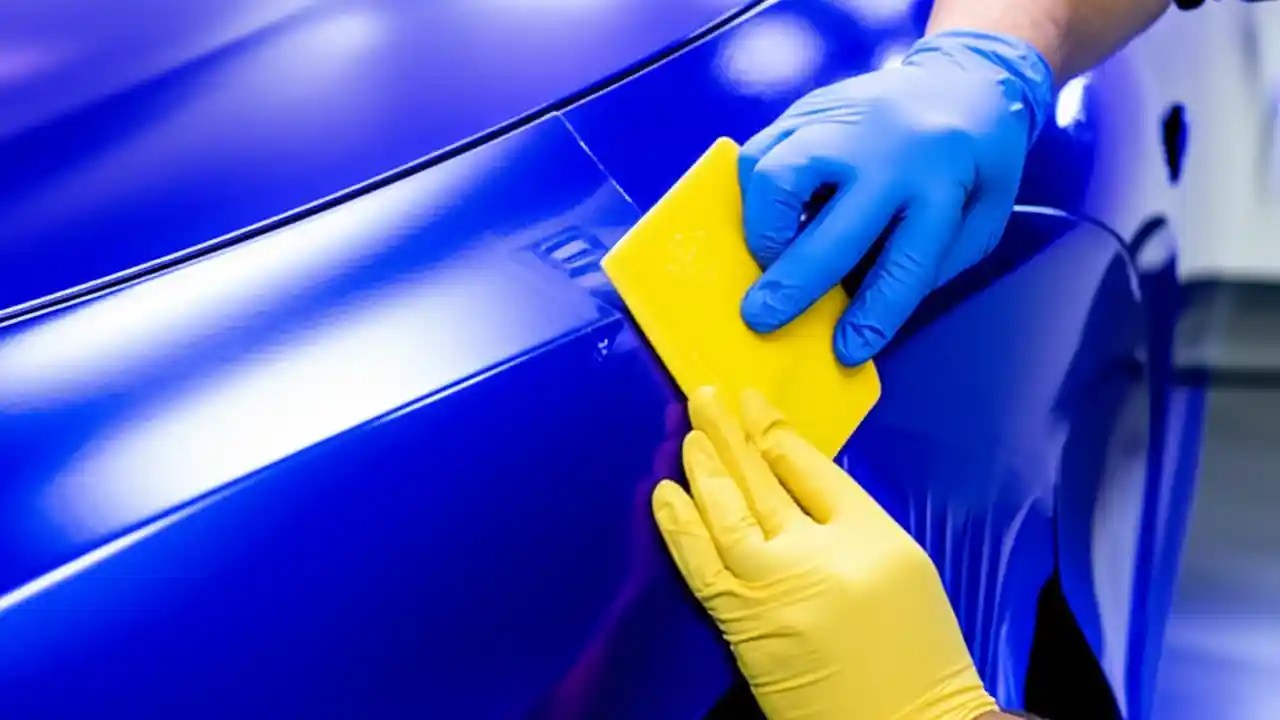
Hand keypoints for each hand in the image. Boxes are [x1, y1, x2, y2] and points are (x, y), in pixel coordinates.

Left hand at [651, 387, 995, 719]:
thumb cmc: (914, 643)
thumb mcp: (902, 561)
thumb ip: (848, 512)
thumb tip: (786, 465)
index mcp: (868, 537)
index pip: (807, 469)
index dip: (772, 431)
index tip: (750, 402)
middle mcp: (814, 558)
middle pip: (760, 483)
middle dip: (728, 436)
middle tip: (703, 397)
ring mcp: (770, 593)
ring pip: (723, 516)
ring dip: (701, 472)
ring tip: (687, 437)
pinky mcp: (740, 625)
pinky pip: (700, 566)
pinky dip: (679, 526)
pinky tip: (666, 494)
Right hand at [738, 31, 1053, 365]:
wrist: (966, 78)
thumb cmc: (974, 165)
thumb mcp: (979, 220)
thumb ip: (924, 264)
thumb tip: (851, 307)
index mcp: (941, 187)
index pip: (904, 265)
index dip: (873, 315)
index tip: (844, 350)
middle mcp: (888, 153)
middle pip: (829, 224)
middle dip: (791, 281)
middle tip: (760, 316)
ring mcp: (843, 123)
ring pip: (776, 174)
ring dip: (762, 226)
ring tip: (768, 252)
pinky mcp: (809, 108)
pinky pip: (760, 150)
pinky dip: (753, 190)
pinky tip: (768, 212)